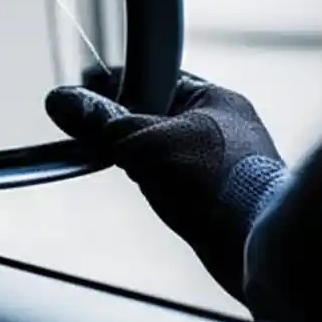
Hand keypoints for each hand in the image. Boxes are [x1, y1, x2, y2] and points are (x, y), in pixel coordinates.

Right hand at [45, 75, 287, 303]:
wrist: (258, 244)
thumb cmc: (215, 184)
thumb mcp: (145, 145)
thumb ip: (103, 123)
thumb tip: (63, 101)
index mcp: (216, 98)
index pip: (159, 76)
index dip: (120, 84)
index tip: (87, 92)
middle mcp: (228, 126)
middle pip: (161, 114)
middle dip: (130, 125)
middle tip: (101, 136)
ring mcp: (230, 161)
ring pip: (171, 150)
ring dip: (146, 159)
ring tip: (129, 167)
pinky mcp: (226, 195)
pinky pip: (184, 180)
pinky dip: (164, 185)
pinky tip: (156, 195)